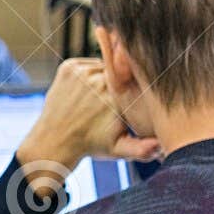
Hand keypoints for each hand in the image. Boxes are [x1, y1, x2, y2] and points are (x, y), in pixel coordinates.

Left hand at [17, 59, 159, 181]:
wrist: (54, 141)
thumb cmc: (90, 145)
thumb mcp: (119, 149)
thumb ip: (142, 149)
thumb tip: (159, 147)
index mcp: (116, 98)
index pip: (136, 81)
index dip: (136, 88)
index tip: (133, 98)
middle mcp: (99, 81)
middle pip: (119, 72)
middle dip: (120, 83)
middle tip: (114, 99)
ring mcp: (81, 72)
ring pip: (103, 66)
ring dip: (104, 76)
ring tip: (100, 96)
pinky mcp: (68, 67)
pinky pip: (87, 63)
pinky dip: (89, 72)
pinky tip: (87, 89)